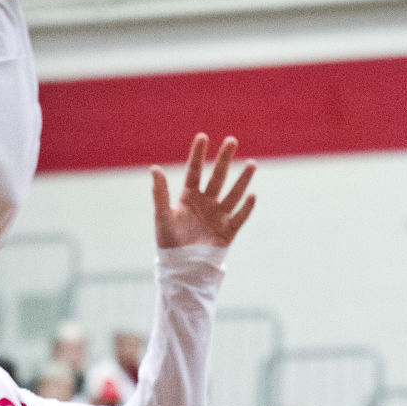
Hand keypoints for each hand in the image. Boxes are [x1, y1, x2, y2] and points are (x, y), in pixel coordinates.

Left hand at [152, 134, 255, 249]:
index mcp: (189, 197)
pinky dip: (246, 208)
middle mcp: (205, 203)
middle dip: (224, 159)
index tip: (203, 136)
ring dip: (242, 180)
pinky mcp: (227, 231)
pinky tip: (252, 195)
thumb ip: (160, 193)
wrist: (181, 269)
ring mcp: (217, 216)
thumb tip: (154, 168)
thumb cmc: (168, 243)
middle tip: (232, 140)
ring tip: (252, 164)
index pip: (195, 171)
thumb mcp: (162, 216)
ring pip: (232, 194)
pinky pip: (239, 218)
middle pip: (217, 177)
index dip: (198, 155)